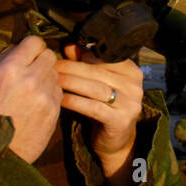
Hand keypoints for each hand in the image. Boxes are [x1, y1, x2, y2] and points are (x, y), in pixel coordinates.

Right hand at [0, 34, 59, 162]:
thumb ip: (7, 61)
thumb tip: (21, 48)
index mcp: (10, 67)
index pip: (34, 41)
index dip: (32, 47)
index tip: (30, 54)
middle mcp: (30, 77)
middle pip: (50, 56)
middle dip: (42, 62)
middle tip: (33, 73)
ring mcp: (44, 94)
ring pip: (56, 74)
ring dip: (47, 79)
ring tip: (32, 92)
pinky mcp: (54, 109)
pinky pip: (58, 93)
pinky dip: (50, 96)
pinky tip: (37, 105)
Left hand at [54, 44, 144, 185]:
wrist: (116, 140)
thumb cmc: (104, 106)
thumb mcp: (97, 82)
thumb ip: (86, 63)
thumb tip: (69, 45)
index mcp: (131, 71)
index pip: (104, 57)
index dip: (80, 55)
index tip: (58, 54)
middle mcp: (135, 85)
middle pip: (98, 71)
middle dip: (71, 68)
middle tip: (50, 66)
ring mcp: (130, 104)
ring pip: (95, 88)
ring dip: (71, 82)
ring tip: (52, 80)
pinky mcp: (121, 120)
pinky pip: (93, 107)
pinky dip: (75, 101)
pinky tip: (60, 99)